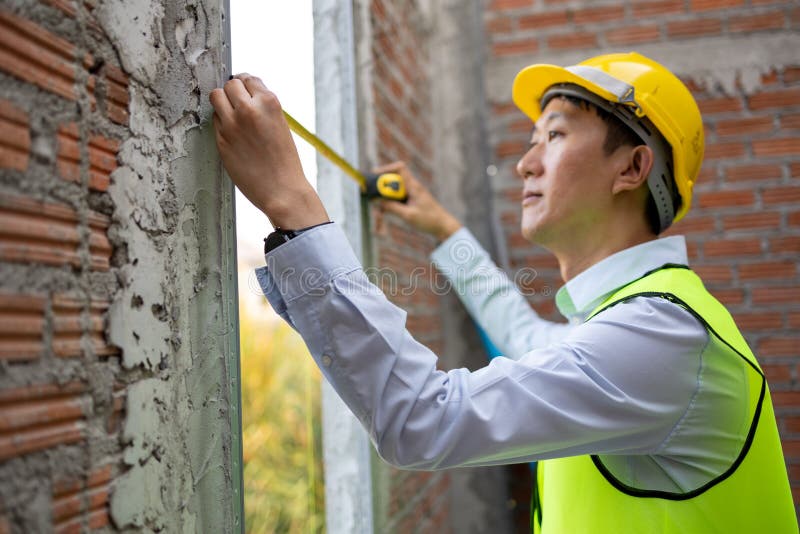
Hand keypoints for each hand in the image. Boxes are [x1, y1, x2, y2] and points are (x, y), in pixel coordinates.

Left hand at [209, 74, 328, 227]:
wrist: (281, 190)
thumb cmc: (284, 160)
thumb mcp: (280, 124)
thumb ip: (263, 107)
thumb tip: (244, 94)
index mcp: (269, 103)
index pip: (248, 78)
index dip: (245, 84)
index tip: (244, 90)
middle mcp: (249, 110)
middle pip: (229, 85)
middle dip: (233, 91)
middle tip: (238, 103)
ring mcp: (232, 125)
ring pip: (216, 97)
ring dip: (223, 103)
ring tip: (232, 116)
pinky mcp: (221, 140)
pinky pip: (215, 121)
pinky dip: (221, 123)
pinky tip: (233, 134)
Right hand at [374, 162, 460, 240]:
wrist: (443, 226)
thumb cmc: (429, 220)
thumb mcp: (408, 215)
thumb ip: (392, 208)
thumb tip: (377, 202)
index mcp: (413, 186)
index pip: (400, 168)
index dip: (386, 168)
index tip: (375, 175)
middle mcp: (413, 187)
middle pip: (394, 180)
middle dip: (382, 187)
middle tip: (373, 198)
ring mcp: (413, 193)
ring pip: (395, 190)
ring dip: (386, 197)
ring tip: (380, 209)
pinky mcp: (413, 200)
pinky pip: (399, 197)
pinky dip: (392, 203)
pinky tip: (387, 212)